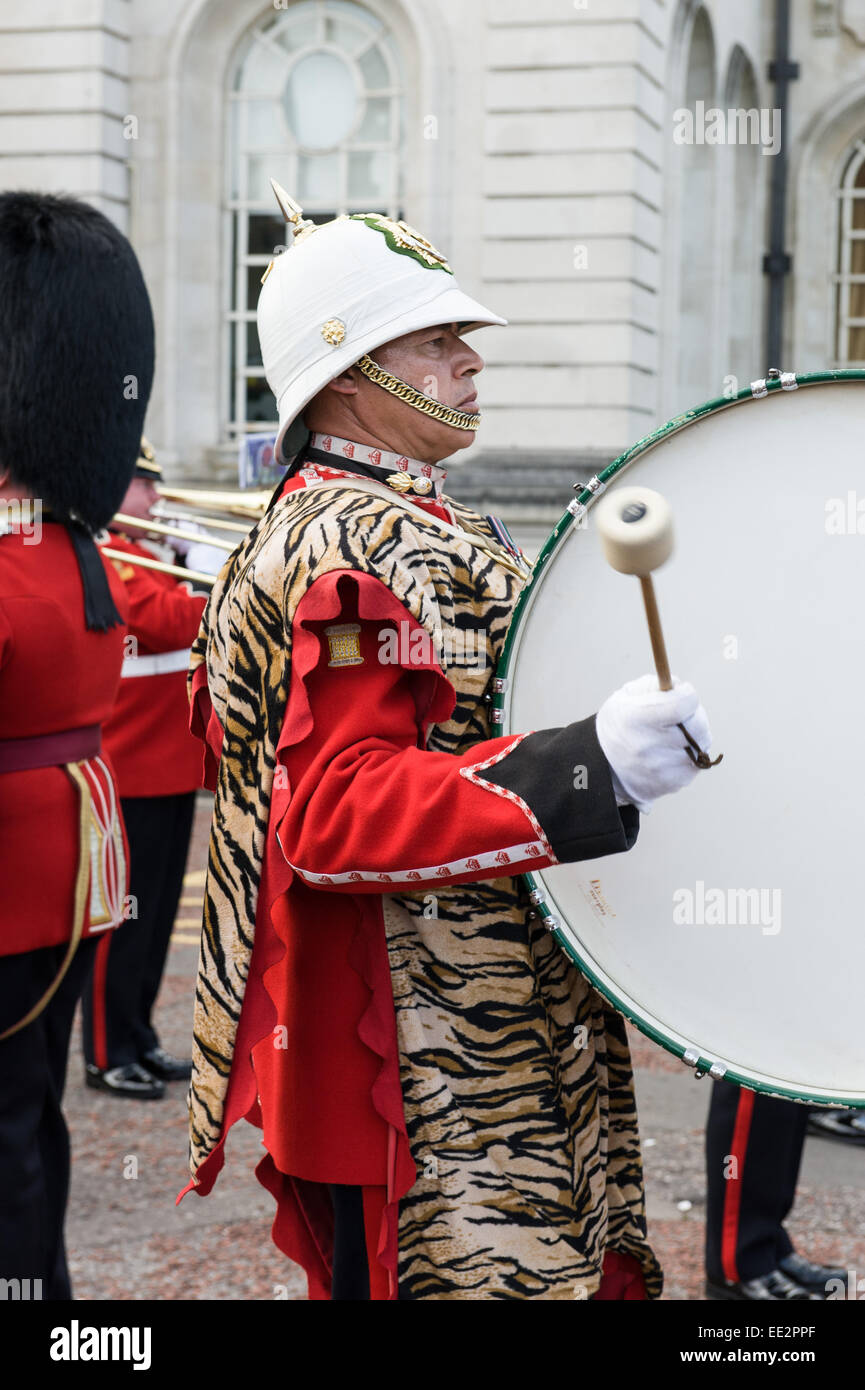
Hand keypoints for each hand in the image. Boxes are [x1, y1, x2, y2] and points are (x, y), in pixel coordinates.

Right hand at [595, 673, 711, 813]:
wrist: (604, 766)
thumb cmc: (621, 724)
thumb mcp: (626, 697)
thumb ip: (654, 686)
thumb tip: (680, 687)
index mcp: (635, 719)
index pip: (681, 705)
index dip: (687, 694)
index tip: (683, 692)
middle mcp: (648, 746)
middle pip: (697, 726)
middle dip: (695, 715)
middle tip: (684, 713)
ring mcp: (661, 769)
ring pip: (702, 745)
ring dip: (695, 735)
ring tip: (676, 733)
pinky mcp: (672, 783)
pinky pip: (697, 763)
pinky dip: (691, 754)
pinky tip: (674, 751)